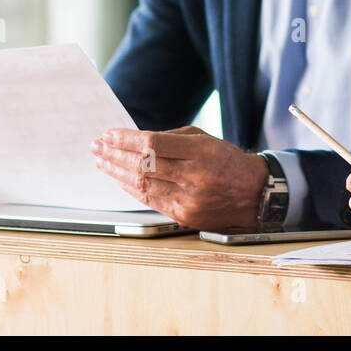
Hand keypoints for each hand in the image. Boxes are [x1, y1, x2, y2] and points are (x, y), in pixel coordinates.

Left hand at [90, 126, 268, 229]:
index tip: (108, 135)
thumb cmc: (227, 161)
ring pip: (141, 184)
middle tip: (97, 147)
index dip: (126, 140)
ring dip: (117, 173)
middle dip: (114, 155)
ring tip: (102, 162)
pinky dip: (131, 189)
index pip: (153, 144)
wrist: (253, 193)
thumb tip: (135, 140)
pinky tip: (119, 179)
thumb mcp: (205, 139)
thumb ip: (172, 139)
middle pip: (142, 165)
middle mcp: (193, 176)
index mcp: (200, 151)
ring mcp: (188, 198)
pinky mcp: (184, 215)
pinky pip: (149, 200)